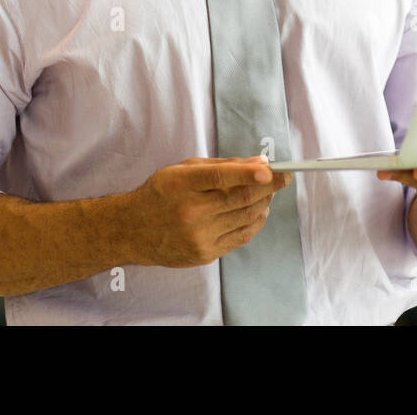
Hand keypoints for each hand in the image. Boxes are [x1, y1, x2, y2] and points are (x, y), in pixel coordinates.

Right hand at [125, 156, 293, 267]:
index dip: (248, 174)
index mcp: (182, 184)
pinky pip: (241, 236)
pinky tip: (259, 212)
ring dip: (264, 203)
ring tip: (268, 193)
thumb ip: (222, 165)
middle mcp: (190, 212)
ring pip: (246, 217)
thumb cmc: (161, 193)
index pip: (220, 177)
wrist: (133, 231)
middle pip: (241, 199)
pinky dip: (256, 222)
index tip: (270, 169)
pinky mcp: (204, 253)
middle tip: (283, 177)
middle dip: (269, 186)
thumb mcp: (183, 170)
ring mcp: (198, 236)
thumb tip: (259, 162)